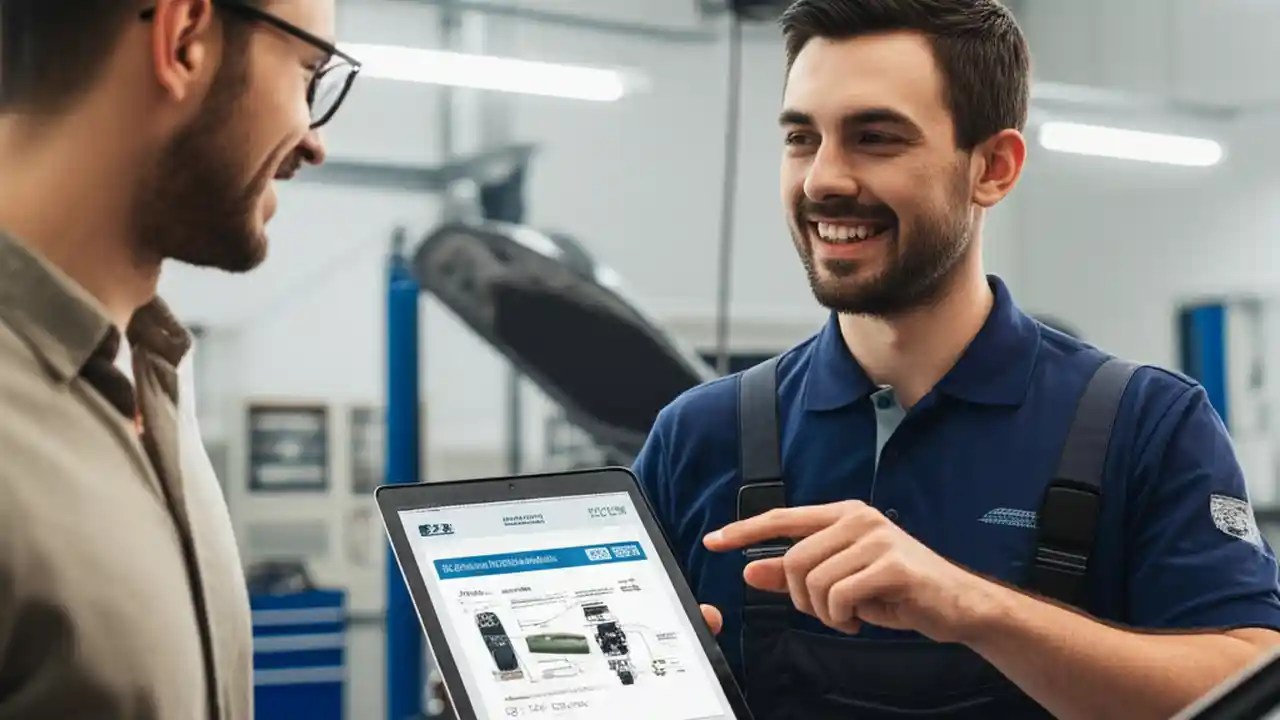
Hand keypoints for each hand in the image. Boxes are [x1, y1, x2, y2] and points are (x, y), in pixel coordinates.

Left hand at [704, 501, 999, 643]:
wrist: (957, 605)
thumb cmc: (898, 590)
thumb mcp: (841, 580)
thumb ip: (795, 574)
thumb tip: (749, 570)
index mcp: (843, 515)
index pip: (783, 518)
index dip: (745, 530)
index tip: (714, 541)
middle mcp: (858, 518)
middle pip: (794, 560)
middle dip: (803, 598)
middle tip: (830, 612)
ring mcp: (875, 538)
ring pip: (814, 581)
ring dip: (826, 611)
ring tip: (850, 614)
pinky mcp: (891, 565)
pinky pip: (840, 595)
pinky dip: (844, 616)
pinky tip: (864, 617)